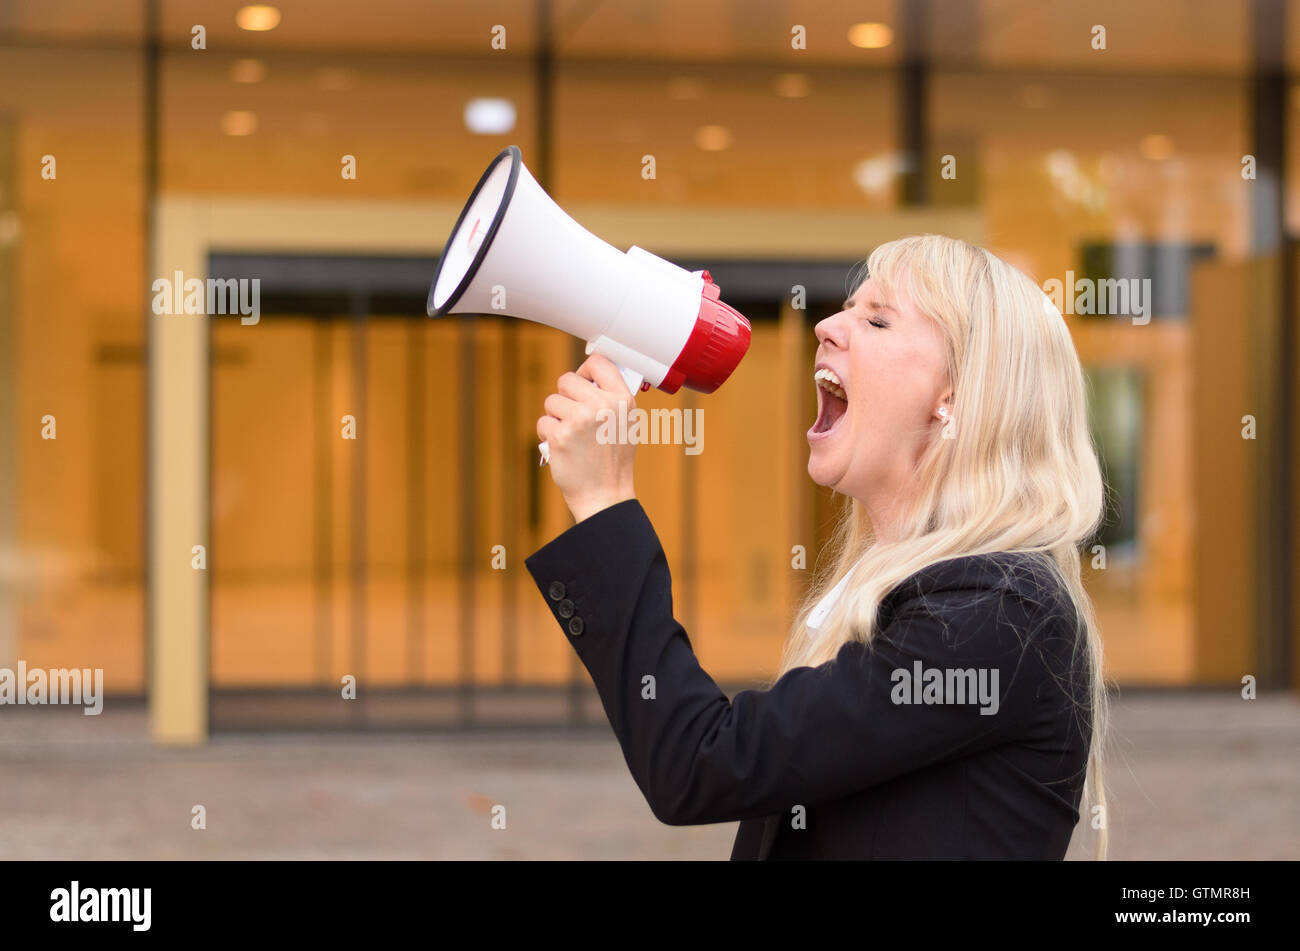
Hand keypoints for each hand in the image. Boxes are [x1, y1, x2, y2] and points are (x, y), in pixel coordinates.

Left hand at [536, 353, 637, 522]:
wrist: (605, 495)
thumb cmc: (614, 461)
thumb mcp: (627, 424)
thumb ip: (612, 399)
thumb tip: (591, 378)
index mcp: (622, 400)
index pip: (599, 363)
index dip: (585, 370)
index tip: (583, 381)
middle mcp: (602, 406)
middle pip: (567, 380)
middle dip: (565, 396)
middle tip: (574, 416)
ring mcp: (579, 420)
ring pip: (552, 401)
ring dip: (555, 417)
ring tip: (570, 435)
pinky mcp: (559, 436)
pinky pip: (543, 422)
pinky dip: (548, 435)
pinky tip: (562, 448)